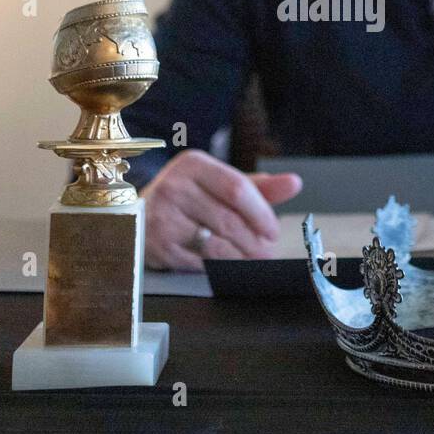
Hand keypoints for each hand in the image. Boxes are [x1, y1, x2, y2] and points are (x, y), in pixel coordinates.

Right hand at [143, 148, 301, 270]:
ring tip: (253, 262)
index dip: (261, 213)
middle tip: (267, 253)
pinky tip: (228, 268)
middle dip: (254, 242)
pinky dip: (219, 269)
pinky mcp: (157, 246)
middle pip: (228, 220)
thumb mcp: (217, 185)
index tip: (273, 231)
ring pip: (215, 245)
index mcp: (193, 164)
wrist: (138, 216)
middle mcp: (174, 186)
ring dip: (241, 258)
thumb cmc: (187, 199)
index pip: (237, 188)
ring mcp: (162, 217)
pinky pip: (198, 263)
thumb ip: (257, 187)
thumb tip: (295, 183)